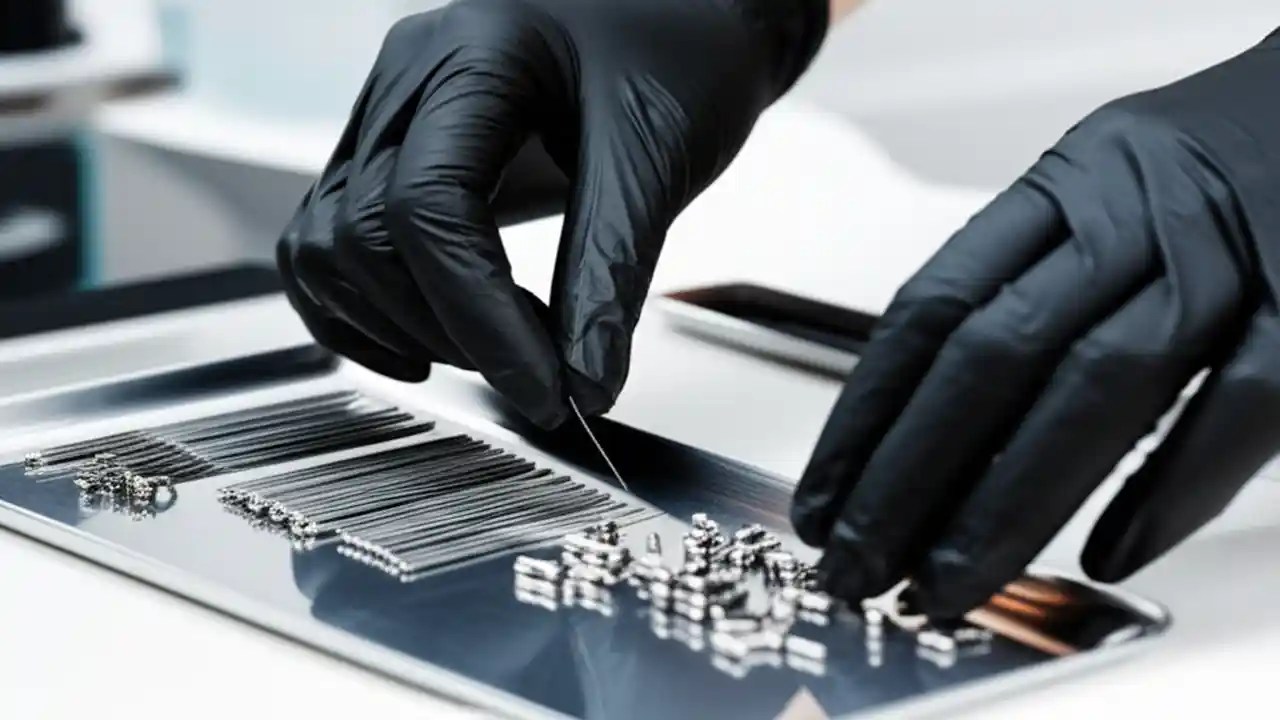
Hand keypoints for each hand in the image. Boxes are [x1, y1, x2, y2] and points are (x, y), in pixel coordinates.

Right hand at [277, 0, 826, 427]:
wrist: (683, 15)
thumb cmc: (677, 50)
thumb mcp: (657, 155)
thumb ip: (611, 271)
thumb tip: (583, 379)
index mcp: (475, 56)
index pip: (428, 207)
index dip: (478, 317)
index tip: (543, 387)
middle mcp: (410, 79)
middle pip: (365, 233)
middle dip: (447, 327)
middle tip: (538, 374)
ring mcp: (391, 115)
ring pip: (330, 245)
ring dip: (402, 324)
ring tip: (497, 348)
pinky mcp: (394, 155)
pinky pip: (331, 241)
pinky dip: (364, 309)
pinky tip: (429, 345)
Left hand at [794, 28, 1279, 616]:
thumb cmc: (1215, 169)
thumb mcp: (1102, 196)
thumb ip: (1026, 289)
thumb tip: (925, 426)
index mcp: (1067, 186)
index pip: (933, 307)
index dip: (866, 415)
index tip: (825, 496)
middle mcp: (1135, 219)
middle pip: (993, 356)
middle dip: (910, 475)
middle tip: (861, 562)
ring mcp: (1225, 267)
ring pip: (1093, 390)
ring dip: (1007, 502)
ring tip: (944, 582)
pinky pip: (1230, 411)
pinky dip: (1166, 490)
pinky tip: (1103, 554)